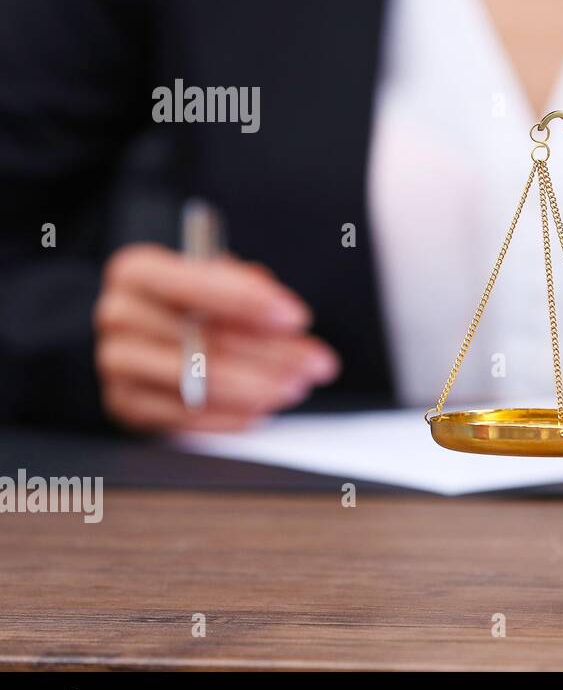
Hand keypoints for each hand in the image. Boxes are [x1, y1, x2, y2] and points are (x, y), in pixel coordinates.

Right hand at [94, 243, 338, 432]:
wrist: (140, 334)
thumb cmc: (188, 301)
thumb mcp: (215, 278)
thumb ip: (244, 286)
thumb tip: (278, 313)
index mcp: (138, 271)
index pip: (195, 283)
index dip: (249, 301)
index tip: (296, 318)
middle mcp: (119, 315)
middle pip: (204, 340)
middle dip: (272, 354)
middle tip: (318, 363)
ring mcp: (117, 363)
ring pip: (198, 382)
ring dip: (256, 387)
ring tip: (296, 387)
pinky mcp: (126, 404)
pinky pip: (185, 417)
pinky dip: (229, 416)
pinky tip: (261, 411)